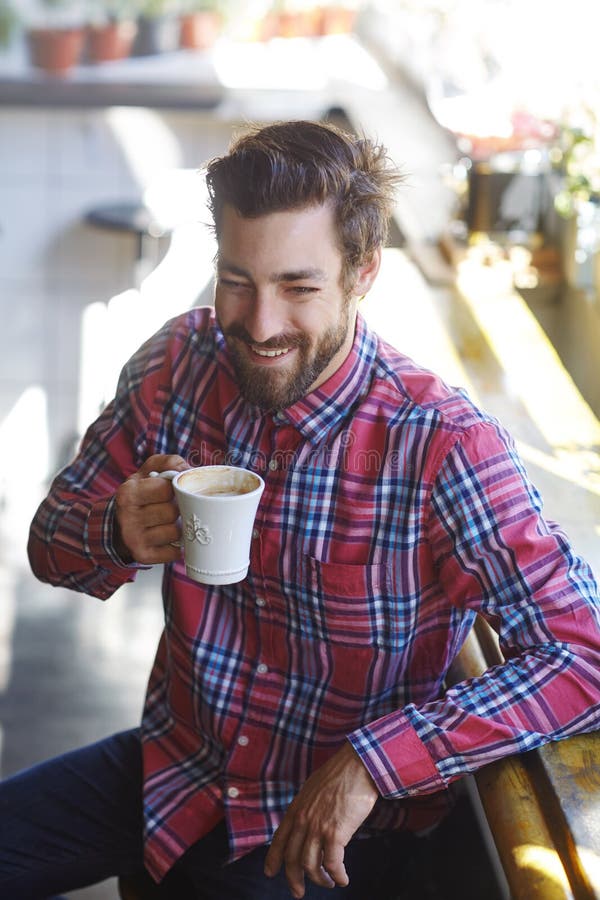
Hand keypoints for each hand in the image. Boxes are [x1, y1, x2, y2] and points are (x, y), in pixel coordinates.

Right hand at [113, 454, 187, 564]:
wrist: (120, 523)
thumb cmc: (143, 493)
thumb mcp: (150, 470)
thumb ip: (170, 463)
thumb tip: (187, 471)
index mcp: (128, 493)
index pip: (166, 489)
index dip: (175, 489)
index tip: (170, 490)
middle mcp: (127, 516)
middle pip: (172, 512)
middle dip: (177, 508)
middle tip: (170, 507)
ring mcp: (133, 538)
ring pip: (175, 532)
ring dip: (178, 527)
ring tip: (167, 522)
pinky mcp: (142, 555)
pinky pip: (174, 552)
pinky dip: (176, 546)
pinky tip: (167, 539)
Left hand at [264, 742, 378, 898]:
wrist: (357, 765)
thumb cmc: (339, 775)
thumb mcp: (313, 789)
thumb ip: (307, 807)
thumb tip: (307, 821)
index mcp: (296, 809)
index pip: (279, 839)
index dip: (272, 859)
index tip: (269, 873)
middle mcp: (303, 820)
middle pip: (292, 859)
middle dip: (294, 880)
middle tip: (299, 893)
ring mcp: (318, 828)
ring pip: (311, 866)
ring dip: (320, 880)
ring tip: (329, 883)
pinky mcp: (336, 833)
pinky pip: (333, 864)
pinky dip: (337, 876)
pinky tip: (344, 879)